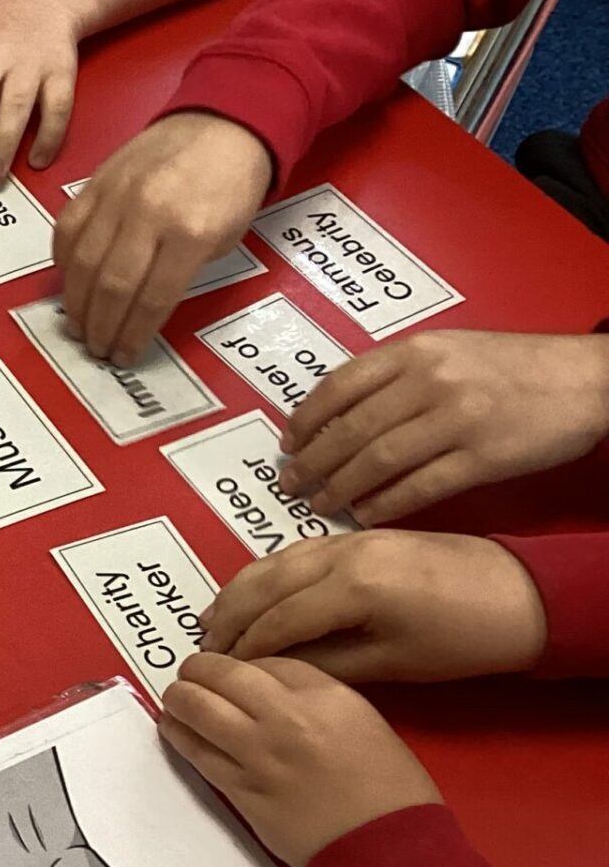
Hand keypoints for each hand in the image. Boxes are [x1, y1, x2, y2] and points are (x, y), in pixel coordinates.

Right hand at [55, 111, 273, 366]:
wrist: (221, 123)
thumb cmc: (232, 184)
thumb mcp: (225, 236)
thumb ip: (182, 271)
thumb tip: (140, 310)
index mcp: (191, 232)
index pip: (153, 298)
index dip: (134, 334)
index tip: (125, 355)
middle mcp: (148, 214)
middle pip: (112, 286)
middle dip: (101, 326)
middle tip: (97, 348)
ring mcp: (116, 197)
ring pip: (83, 263)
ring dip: (77, 303)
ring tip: (78, 326)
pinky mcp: (95, 184)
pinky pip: (68, 231)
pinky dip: (63, 264)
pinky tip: (69, 284)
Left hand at [158, 655, 439, 866]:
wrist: (387, 849)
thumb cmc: (393, 791)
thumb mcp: (366, 724)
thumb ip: (319, 700)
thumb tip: (272, 693)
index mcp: (327, 696)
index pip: (267, 660)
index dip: (244, 662)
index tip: (235, 668)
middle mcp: (287, 717)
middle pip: (223, 674)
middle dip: (199, 668)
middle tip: (190, 671)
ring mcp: (259, 754)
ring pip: (198, 709)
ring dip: (179, 697)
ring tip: (175, 696)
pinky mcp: (240, 790)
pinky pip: (197, 753)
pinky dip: (179, 734)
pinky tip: (172, 727)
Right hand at [199, 533, 546, 684]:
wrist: (520, 595)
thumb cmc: (463, 640)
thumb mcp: (394, 664)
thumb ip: (328, 662)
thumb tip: (275, 670)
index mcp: (352, 587)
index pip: (277, 619)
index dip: (245, 648)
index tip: (220, 671)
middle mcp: (342, 553)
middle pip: (264, 583)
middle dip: (229, 616)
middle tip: (203, 647)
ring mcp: (349, 538)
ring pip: (273, 561)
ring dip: (240, 591)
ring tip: (215, 620)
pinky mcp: (360, 535)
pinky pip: (295, 551)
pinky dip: (266, 574)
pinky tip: (254, 593)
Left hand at [279, 329, 608, 521]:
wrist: (587, 380)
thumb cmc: (514, 367)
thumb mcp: (449, 351)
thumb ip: (398, 374)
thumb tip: (340, 411)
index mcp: (416, 351)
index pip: (340, 386)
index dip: (306, 420)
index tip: (287, 444)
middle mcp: (430, 382)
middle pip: (352, 429)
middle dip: (313, 462)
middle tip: (290, 484)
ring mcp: (457, 420)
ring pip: (379, 460)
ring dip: (342, 487)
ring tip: (321, 505)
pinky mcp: (484, 457)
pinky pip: (422, 486)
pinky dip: (388, 504)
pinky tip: (368, 516)